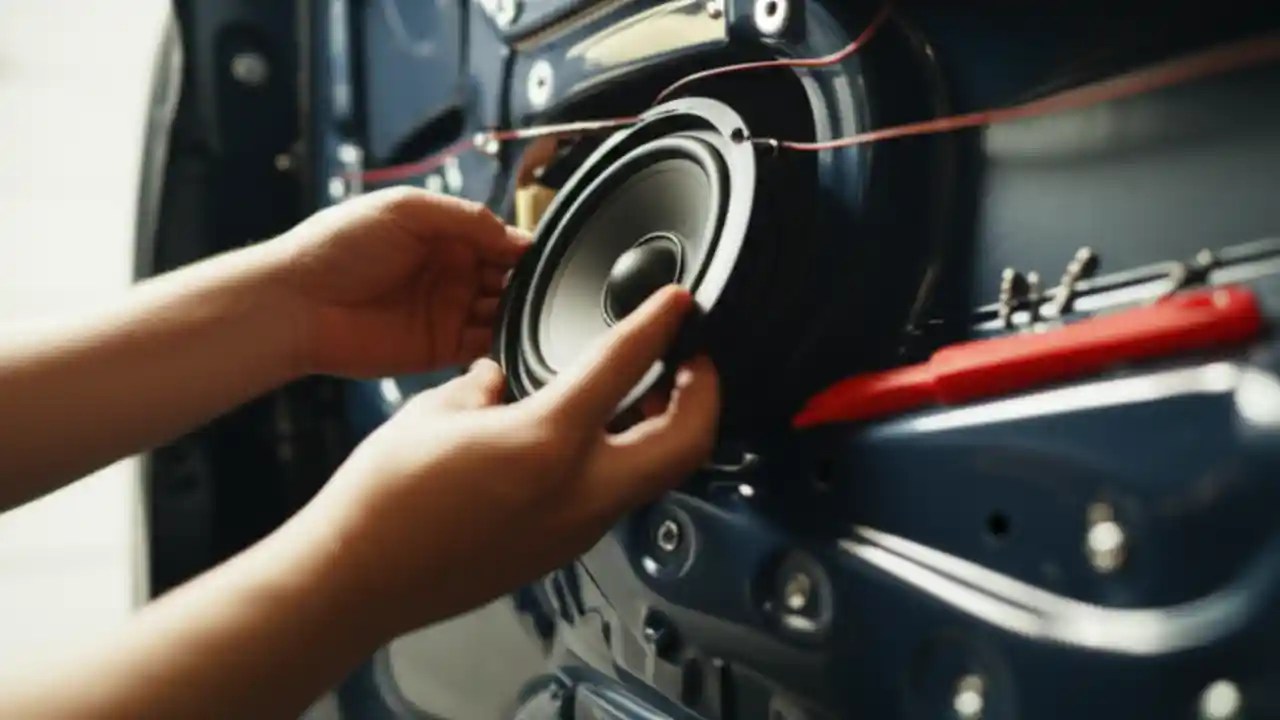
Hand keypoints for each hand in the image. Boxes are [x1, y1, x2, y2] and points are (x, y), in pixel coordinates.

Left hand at [273, 187, 529, 377]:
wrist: (296, 304)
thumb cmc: (338, 246)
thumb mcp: (405, 209)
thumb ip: (463, 217)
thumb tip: (512, 235)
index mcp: (443, 235)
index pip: (499, 240)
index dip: (521, 247)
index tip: (540, 255)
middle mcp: (449, 273)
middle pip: (507, 278)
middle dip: (524, 282)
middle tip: (536, 288)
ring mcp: (446, 312)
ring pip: (502, 313)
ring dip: (517, 312)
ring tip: (529, 313)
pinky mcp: (439, 349)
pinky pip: (483, 347)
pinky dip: (503, 343)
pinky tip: (515, 337)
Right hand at [288, 285, 718, 635]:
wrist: (355, 581)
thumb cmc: (382, 501)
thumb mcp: (432, 414)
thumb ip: (482, 387)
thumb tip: (501, 380)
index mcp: (545, 443)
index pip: (624, 366)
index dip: (658, 323)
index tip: (678, 303)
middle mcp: (576, 492)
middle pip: (687, 443)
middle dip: (706, 394)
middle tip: (691, 359)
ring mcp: (575, 530)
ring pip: (657, 476)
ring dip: (668, 430)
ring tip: (649, 393)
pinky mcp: (560, 551)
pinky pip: (617, 498)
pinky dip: (627, 460)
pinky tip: (593, 438)